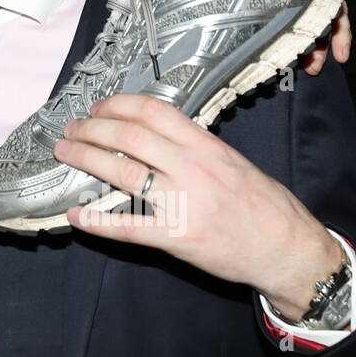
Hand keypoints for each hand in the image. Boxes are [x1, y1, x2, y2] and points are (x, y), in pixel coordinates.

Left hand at [59, 93, 340, 319]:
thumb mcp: (233, 161)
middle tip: (71, 129)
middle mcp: (193, 169)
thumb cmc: (263, 205)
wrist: (289, 251)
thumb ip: (195, 146)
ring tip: (66, 154)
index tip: (98, 107)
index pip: (154, 112)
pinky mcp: (177, 237)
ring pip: (122, 174)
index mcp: (207, 146)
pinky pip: (127, 227)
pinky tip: (76, 215)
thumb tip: (154, 130)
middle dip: (92, 129)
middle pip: (129, 138)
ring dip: (86, 160)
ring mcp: (184, 204)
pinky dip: (96, 221)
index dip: (118, 105)